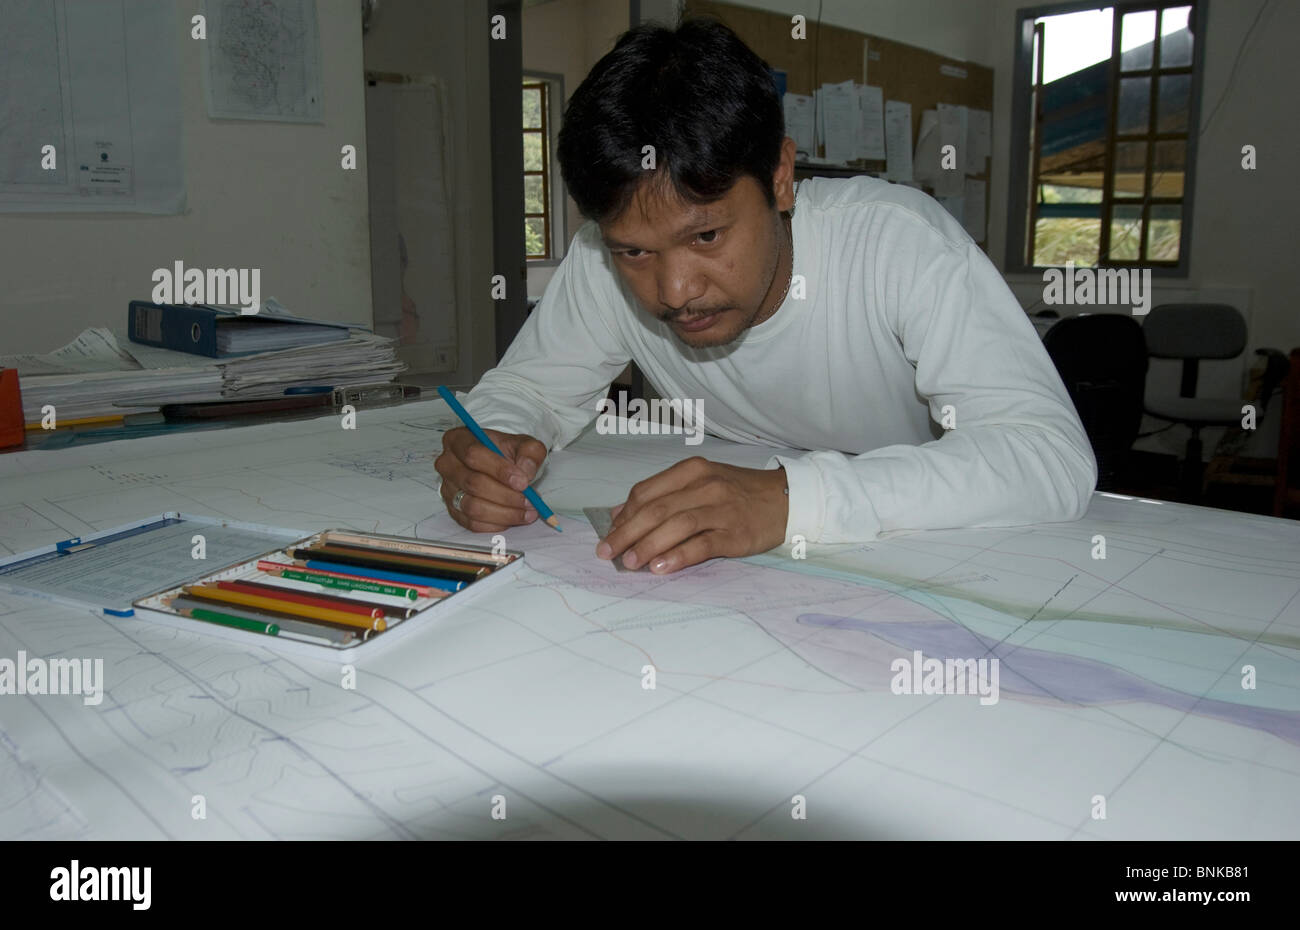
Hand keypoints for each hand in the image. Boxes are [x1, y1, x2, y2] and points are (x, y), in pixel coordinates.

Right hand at [434, 427, 547, 532]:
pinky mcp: (453, 510)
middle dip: (506, 495)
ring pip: (472, 507)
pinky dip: (496, 524)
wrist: (499, 464)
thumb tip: (526, 471)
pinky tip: (514, 517)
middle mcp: (447, 464)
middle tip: (530, 500)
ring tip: (527, 511)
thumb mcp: (523, 444)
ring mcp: (448, 489)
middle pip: (473, 483)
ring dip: (504, 513)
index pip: (473, 455)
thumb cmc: (506, 452)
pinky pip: (472, 523)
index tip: (522, 482)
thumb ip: (529, 453)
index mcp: (458, 440)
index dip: (499, 470)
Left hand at [596, 457, 787, 573]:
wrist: (786, 498)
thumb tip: (621, 516)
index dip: (624, 515)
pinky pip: (702, 544)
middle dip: (626, 533)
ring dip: (647, 546)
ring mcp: (721, 509)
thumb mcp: (701, 482)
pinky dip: (678, 556)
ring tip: (629, 563)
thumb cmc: (738, 492)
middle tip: (607, 553)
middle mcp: (704, 486)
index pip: (646, 492)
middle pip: (656, 510)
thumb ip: (664, 495)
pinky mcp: (735, 533)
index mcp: (691, 471)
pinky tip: (660, 567)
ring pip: (675, 526)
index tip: (608, 534)